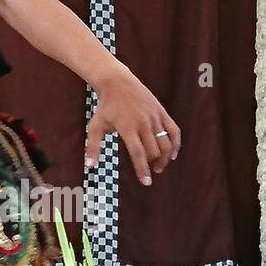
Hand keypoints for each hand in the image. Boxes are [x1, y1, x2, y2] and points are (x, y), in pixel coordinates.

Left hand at [84, 64, 180, 185]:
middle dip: (153, 164)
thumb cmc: (105, 107)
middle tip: (150, 171)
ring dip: (165, 158)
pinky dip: (176, 144)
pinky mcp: (162, 112)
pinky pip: (174, 131)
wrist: (117, 83)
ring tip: (159, 166)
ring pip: (166, 143)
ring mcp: (154, 117)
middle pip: (153, 151)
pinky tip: (172, 154)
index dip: (142, 169)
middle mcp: (143, 123)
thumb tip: (89, 167)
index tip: (146, 182)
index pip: (138, 153)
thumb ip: (93, 147)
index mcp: (127, 127)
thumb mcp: (96, 126)